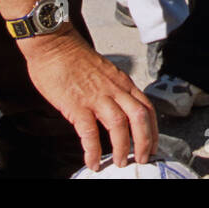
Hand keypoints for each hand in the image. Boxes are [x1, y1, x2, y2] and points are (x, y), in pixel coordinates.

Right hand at [21, 27, 158, 171]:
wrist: (54, 43)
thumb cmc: (75, 58)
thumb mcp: (104, 72)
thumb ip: (112, 91)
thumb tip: (115, 112)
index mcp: (123, 82)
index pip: (147, 108)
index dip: (153, 130)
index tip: (153, 146)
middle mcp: (114, 89)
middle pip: (139, 118)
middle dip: (144, 142)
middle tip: (143, 160)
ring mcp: (96, 96)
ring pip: (119, 125)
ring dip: (122, 148)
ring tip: (119, 164)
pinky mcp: (76, 104)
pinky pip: (89, 132)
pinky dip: (93, 150)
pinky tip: (93, 162)